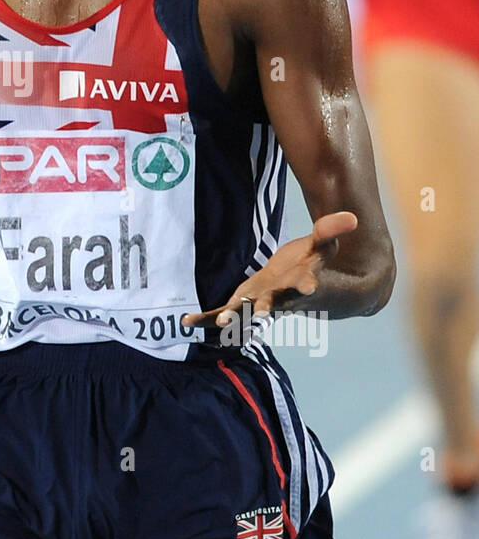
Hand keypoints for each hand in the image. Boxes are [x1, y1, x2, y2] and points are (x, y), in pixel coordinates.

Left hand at [181, 210, 357, 328]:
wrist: (305, 292)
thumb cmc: (313, 265)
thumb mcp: (322, 245)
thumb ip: (331, 231)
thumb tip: (352, 216)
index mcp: (303, 284)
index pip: (307, 284)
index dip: (308, 285)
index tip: (311, 287)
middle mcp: (282, 299)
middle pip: (274, 304)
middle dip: (265, 308)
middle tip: (258, 314)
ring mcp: (260, 304)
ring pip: (246, 314)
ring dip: (234, 318)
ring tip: (221, 323)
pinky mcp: (243, 304)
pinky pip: (224, 313)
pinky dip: (206, 318)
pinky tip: (186, 322)